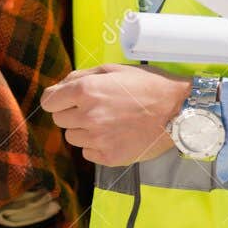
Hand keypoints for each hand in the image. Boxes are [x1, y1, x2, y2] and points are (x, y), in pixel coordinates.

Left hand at [40, 63, 189, 167]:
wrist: (178, 111)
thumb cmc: (148, 85)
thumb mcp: (114, 69)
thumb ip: (81, 76)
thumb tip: (60, 88)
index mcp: (86, 90)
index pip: (49, 101)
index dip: (58, 99)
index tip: (67, 100)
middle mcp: (88, 116)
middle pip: (60, 120)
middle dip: (72, 113)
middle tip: (97, 108)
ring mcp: (97, 139)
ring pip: (73, 137)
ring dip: (85, 130)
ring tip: (109, 122)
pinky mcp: (108, 157)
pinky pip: (87, 153)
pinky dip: (97, 146)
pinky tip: (115, 135)